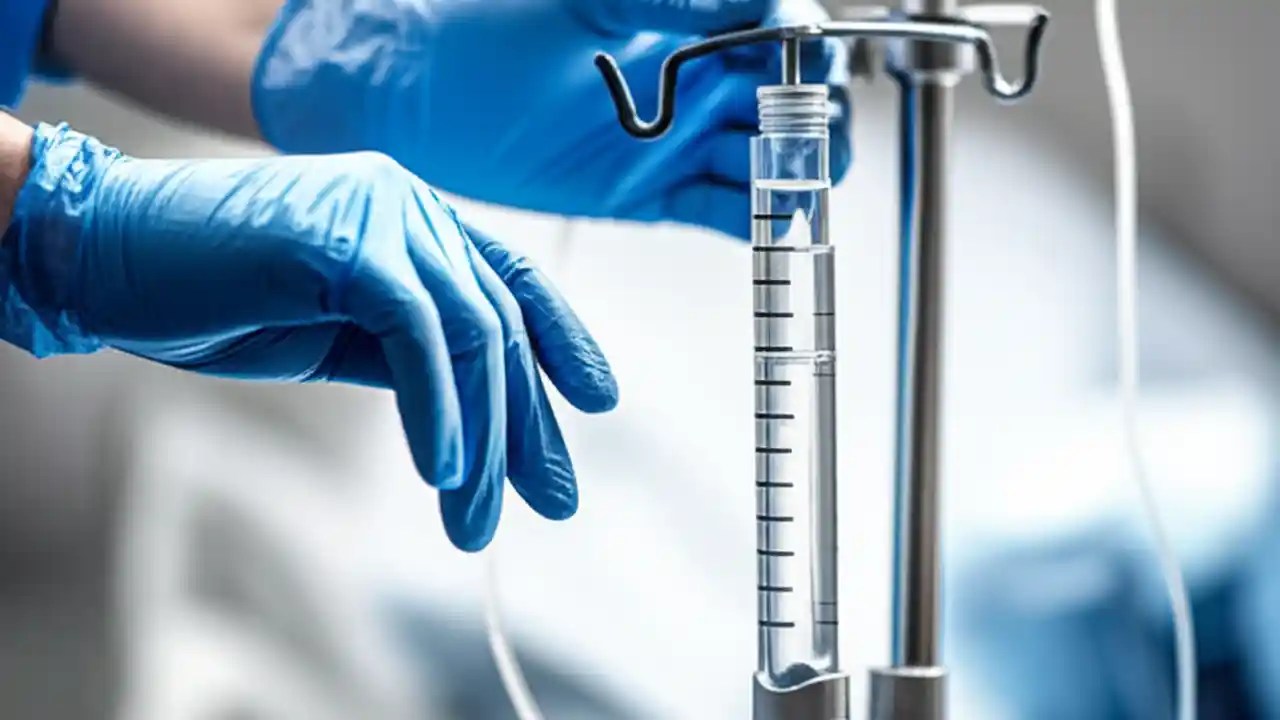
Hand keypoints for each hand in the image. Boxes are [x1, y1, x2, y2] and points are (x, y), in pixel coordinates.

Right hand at [0, 123, 617, 550]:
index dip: (560, 339)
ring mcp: (382, 213)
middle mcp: (411, 204)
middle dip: (525, 421)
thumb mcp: (336, 333)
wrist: (109, 255)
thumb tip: (479, 412)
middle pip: (498, 321)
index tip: (594, 400)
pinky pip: (417, 332)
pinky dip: (437, 405)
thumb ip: (407, 352)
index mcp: (413, 218)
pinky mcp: (345, 239)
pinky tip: (446, 468)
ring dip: (483, 437)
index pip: (508, 280)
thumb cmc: (217, 293)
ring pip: (470, 332)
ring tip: (477, 520)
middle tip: (547, 500)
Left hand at [252, 0, 850, 238]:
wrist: (420, 96)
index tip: (803, 55)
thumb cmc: (483, 27)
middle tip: (805, 133)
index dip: (800, 43)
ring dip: (793, 170)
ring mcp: (674, 139)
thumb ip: (667, 0)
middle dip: (811, 115)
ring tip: (798, 182)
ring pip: (764, 158)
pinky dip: (755, 215)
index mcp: (681, 20)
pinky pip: (721, 208)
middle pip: (787, 98)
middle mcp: (690, 79)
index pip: (774, 27)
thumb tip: (749, 1)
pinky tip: (774, 217)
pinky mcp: (651, 192)